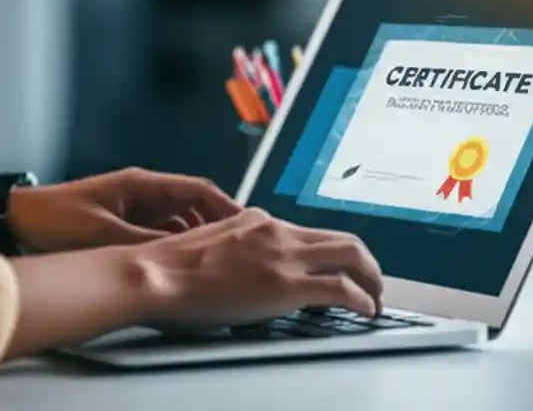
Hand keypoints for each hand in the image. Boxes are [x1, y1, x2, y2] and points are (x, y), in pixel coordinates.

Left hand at [9, 167, 240, 252]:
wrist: (15, 221)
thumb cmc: (54, 219)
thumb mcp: (105, 234)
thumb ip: (146, 244)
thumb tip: (183, 253)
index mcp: (142, 184)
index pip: (199, 190)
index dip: (226, 206)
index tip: (247, 224)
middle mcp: (143, 192)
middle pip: (194, 205)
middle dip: (218, 225)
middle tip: (240, 247)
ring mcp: (134, 208)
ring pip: (179, 221)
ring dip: (197, 237)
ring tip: (216, 260)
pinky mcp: (123, 224)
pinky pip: (161, 233)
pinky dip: (175, 246)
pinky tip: (181, 266)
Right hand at [129, 208, 383, 325]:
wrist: (156, 273)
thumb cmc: (169, 268)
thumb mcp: (208, 244)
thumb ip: (233, 247)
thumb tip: (240, 265)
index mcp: (257, 220)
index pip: (307, 232)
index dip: (329, 251)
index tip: (337, 266)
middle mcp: (277, 230)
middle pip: (341, 237)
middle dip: (365, 260)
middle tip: (372, 280)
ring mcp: (284, 255)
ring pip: (351, 254)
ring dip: (371, 277)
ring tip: (376, 297)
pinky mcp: (287, 284)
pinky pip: (341, 288)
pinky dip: (362, 299)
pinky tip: (366, 310)